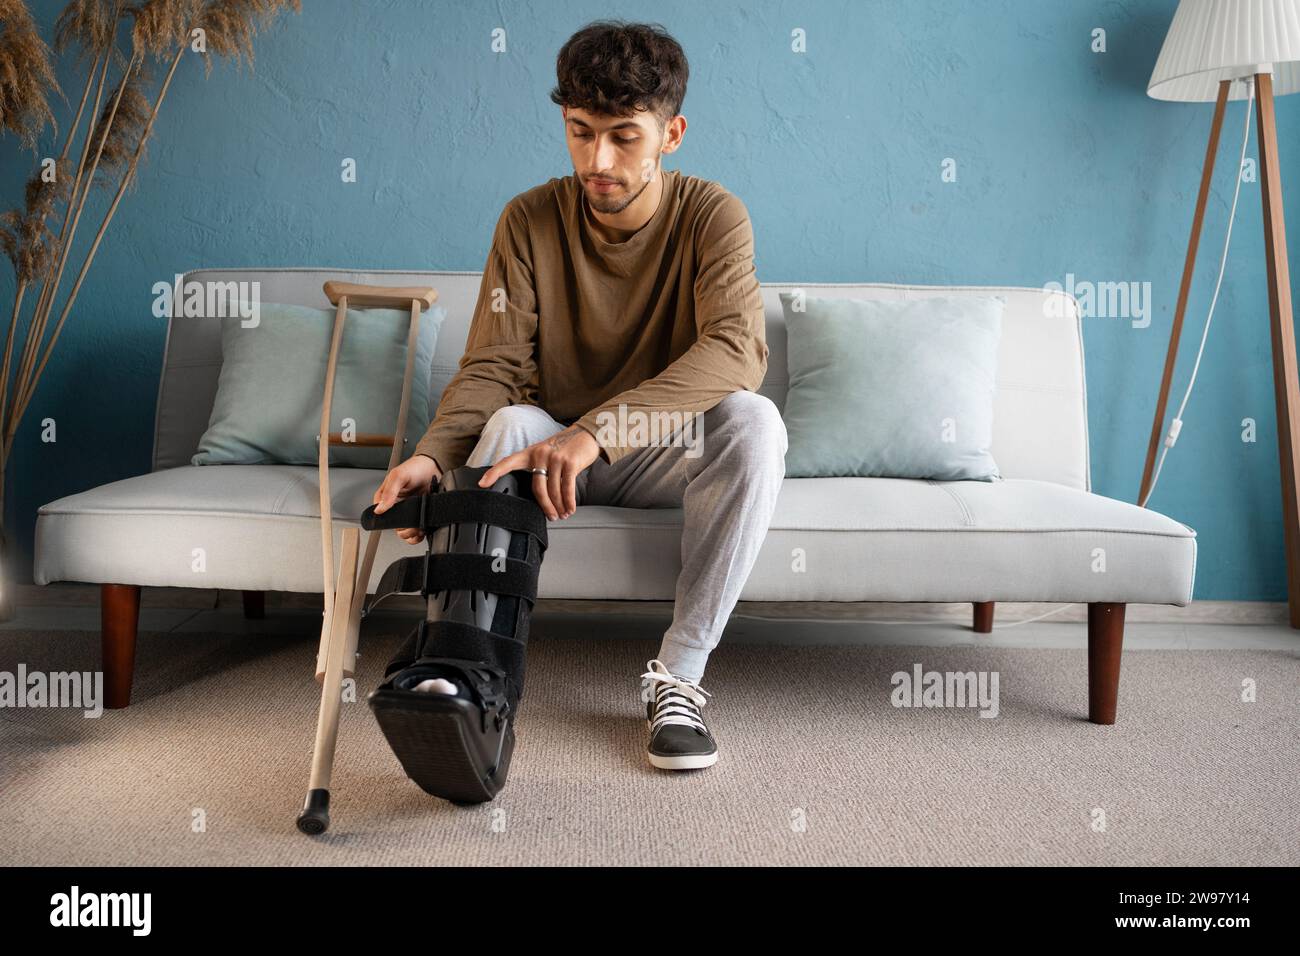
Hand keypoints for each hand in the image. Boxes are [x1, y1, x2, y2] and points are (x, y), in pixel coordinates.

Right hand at [372, 454, 440, 544]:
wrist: (434, 466)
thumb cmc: (415, 467)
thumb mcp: (398, 476)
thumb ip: (389, 492)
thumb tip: (379, 509)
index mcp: (385, 498)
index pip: (381, 517)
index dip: (388, 522)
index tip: (398, 521)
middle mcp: (395, 507)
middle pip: (394, 527)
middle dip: (402, 530)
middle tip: (411, 525)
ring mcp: (408, 511)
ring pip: (404, 531)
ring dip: (411, 534)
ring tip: (418, 528)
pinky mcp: (419, 514)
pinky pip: (416, 530)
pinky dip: (419, 534)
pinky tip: (422, 530)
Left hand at [478, 425, 599, 519]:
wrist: (586, 434)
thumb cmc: (565, 448)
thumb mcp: (547, 453)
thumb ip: (539, 469)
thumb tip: (539, 495)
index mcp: (530, 453)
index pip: (508, 462)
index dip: (494, 473)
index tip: (482, 484)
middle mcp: (540, 454)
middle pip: (537, 488)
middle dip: (545, 506)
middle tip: (551, 516)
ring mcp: (555, 457)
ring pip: (553, 490)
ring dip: (559, 506)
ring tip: (563, 514)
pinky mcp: (570, 462)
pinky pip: (567, 488)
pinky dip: (569, 502)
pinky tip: (570, 509)